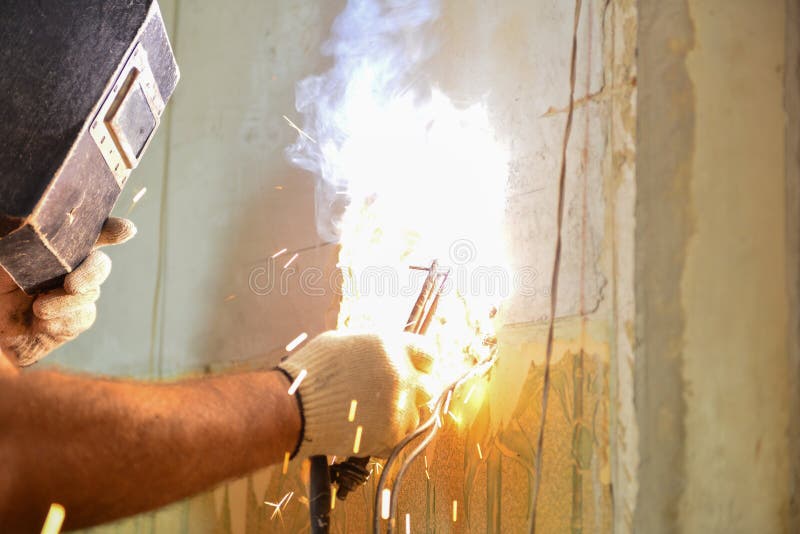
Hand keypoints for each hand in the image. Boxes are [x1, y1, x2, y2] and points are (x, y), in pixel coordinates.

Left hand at [0, 217, 135, 365]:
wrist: (0, 325)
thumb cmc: (0, 283)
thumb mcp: (4, 258)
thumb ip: (15, 241)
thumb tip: (13, 220)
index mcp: (62, 244)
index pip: (92, 231)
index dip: (113, 229)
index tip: (126, 231)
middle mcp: (77, 265)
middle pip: (100, 264)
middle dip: (92, 273)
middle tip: (73, 285)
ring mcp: (82, 291)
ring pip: (90, 293)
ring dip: (65, 302)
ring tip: (38, 308)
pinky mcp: (81, 316)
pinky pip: (81, 316)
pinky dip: (61, 319)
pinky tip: (41, 320)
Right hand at [278, 331, 435, 457]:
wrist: (293, 406)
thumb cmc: (312, 371)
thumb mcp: (343, 342)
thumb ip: (373, 347)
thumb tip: (386, 350)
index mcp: (390, 346)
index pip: (427, 353)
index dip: (421, 364)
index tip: (414, 371)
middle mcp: (400, 373)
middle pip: (427, 387)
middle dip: (412, 393)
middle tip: (391, 399)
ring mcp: (398, 405)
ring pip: (415, 415)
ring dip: (399, 418)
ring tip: (371, 417)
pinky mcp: (391, 433)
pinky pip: (400, 438)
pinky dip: (386, 438)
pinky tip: (364, 430)